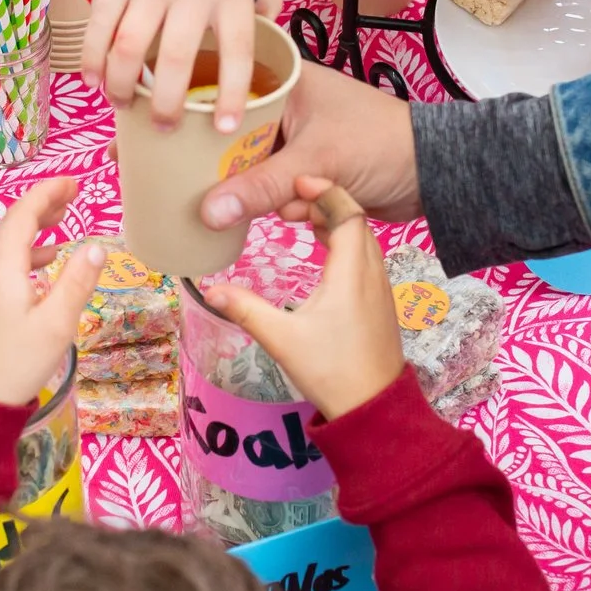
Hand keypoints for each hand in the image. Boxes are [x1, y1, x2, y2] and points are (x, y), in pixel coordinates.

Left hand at [0, 178, 103, 406]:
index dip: (48, 193)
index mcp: (0, 265)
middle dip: (39, 207)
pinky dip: (16, 252)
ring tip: (58, 228)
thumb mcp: (56, 324)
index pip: (23, 213)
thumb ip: (77, 282)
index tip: (73, 182)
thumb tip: (97, 247)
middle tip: (70, 198)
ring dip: (27, 230)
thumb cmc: (14, 364)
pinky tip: (36, 269)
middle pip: (8, 223)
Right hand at [84, 0, 258, 130]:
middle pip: (175, 59)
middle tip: (164, 127)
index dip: (233, 93)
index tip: (225, 127)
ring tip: (123, 106)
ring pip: (130, 48)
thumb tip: (268, 30)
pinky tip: (94, 80)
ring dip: (123, 86)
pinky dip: (92, 57)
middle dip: (167, 104)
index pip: (237, 51)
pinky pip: (99, 26)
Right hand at [201, 61, 419, 228]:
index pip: (223, 91)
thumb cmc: (380, 144)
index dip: (199, 121)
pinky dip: (291, 207)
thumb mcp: (317, 161)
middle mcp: (282, 106)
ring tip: (305, 200)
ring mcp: (292, 141)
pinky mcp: (303, 172)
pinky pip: (275, 194)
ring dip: (274, 198)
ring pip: (252, 176)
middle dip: (245, 176)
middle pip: (230, 142)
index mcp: (282, 79)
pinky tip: (315, 209)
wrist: (429, 176)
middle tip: (262, 189)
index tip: (177, 147)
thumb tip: (208, 212)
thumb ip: (261, 187)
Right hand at [201, 179, 403, 418]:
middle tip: (293, 198)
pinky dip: (347, 245)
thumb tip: (209, 290)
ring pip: (364, 240)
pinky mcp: (381, 306)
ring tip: (304, 220)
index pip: (347, 213)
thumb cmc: (333, 372)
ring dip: (338, 223)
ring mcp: (381, 291)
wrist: (375, 410)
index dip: (325, 191)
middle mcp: (372, 274)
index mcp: (351, 273)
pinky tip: (325, 256)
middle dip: (327, 202)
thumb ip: (245, 309)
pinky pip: (367, 259)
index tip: (298, 181)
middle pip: (356, 221)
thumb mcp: (282, 339)